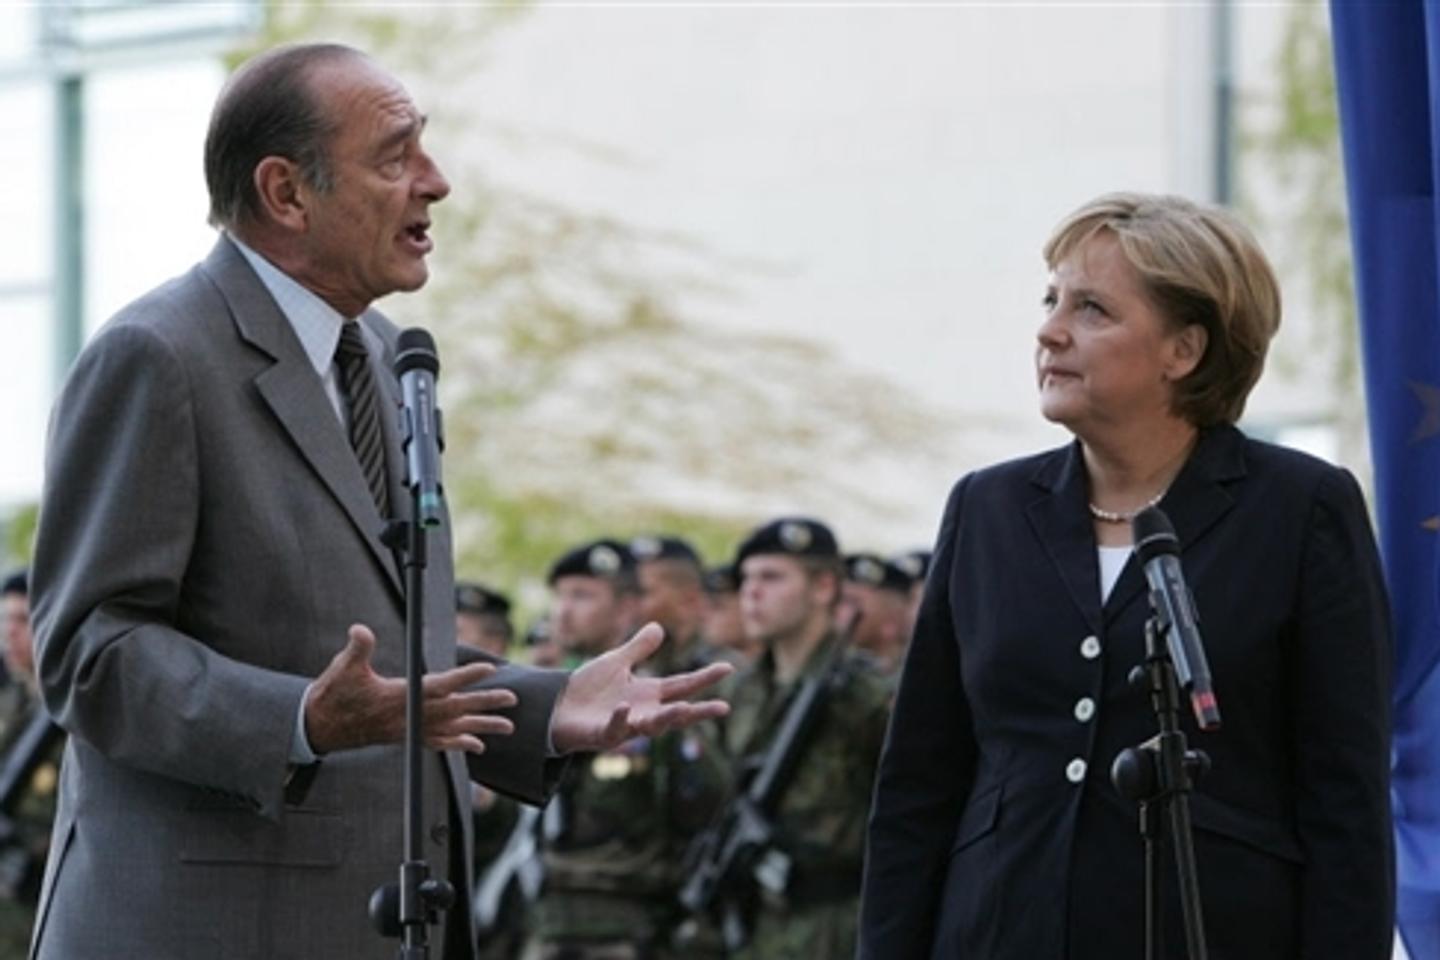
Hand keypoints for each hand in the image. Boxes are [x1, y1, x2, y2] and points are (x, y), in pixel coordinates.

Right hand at [304, 624, 517, 754]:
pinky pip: (440, 743)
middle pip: (455, 708)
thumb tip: (360, 630)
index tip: (488, 668)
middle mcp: (411, 716)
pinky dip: (460, 743)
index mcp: (400, 696)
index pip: (439, 685)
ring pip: (454, 728)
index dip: (464, 676)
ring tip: (509, 727)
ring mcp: (411, 730)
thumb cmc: (334, 695)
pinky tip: (478, 745)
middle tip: (513, 698)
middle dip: (485, 702)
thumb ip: (357, 648)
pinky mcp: (407, 738)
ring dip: (482, 726)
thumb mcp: (343, 667)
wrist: (321, 727)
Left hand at [551, 622, 732, 754]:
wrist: (557, 707)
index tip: (728, 667)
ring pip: (652, 726)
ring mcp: (625, 726)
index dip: (705, 677)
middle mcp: (643, 712)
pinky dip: (621, 720)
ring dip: (667, 718)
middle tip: (724, 707)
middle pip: (677, 712)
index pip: (683, 685)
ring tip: (683, 708)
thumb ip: (638, 649)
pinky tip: (625, 708)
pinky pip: (615, 730)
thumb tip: (659, 627)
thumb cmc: (588, 689)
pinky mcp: (603, 735)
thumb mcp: (616, 662)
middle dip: (699, 711)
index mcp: (649, 694)